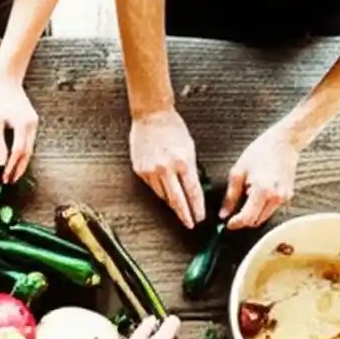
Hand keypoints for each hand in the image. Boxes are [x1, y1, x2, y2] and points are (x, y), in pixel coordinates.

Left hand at [0, 72, 37, 183]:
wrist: (6, 79)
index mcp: (23, 124)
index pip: (18, 152)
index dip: (11, 167)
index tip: (4, 178)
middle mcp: (32, 124)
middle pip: (27, 153)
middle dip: (19, 168)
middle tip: (10, 181)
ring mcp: (34, 122)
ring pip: (30, 148)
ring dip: (22, 162)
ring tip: (12, 174)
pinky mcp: (32, 121)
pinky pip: (29, 141)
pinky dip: (23, 152)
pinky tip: (16, 159)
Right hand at [130, 108, 203, 228]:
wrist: (151, 114)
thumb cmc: (172, 127)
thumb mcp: (189, 147)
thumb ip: (190, 168)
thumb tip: (191, 187)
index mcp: (182, 161)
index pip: (192, 192)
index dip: (197, 207)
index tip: (199, 217)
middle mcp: (166, 168)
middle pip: (177, 200)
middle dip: (185, 214)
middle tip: (190, 223)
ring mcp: (151, 170)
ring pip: (163, 196)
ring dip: (172, 203)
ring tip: (179, 210)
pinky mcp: (140, 170)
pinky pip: (152, 187)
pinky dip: (160, 191)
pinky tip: (165, 193)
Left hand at [221, 123, 299, 229]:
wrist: (284, 141)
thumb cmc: (261, 152)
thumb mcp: (238, 172)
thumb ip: (230, 196)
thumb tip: (223, 213)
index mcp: (262, 191)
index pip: (247, 218)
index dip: (235, 223)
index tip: (228, 223)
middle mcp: (276, 197)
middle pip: (256, 221)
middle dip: (243, 220)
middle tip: (233, 212)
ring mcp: (284, 197)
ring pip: (264, 217)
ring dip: (253, 214)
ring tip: (246, 197)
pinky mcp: (288, 195)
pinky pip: (271, 209)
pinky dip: (262, 207)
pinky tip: (257, 194)